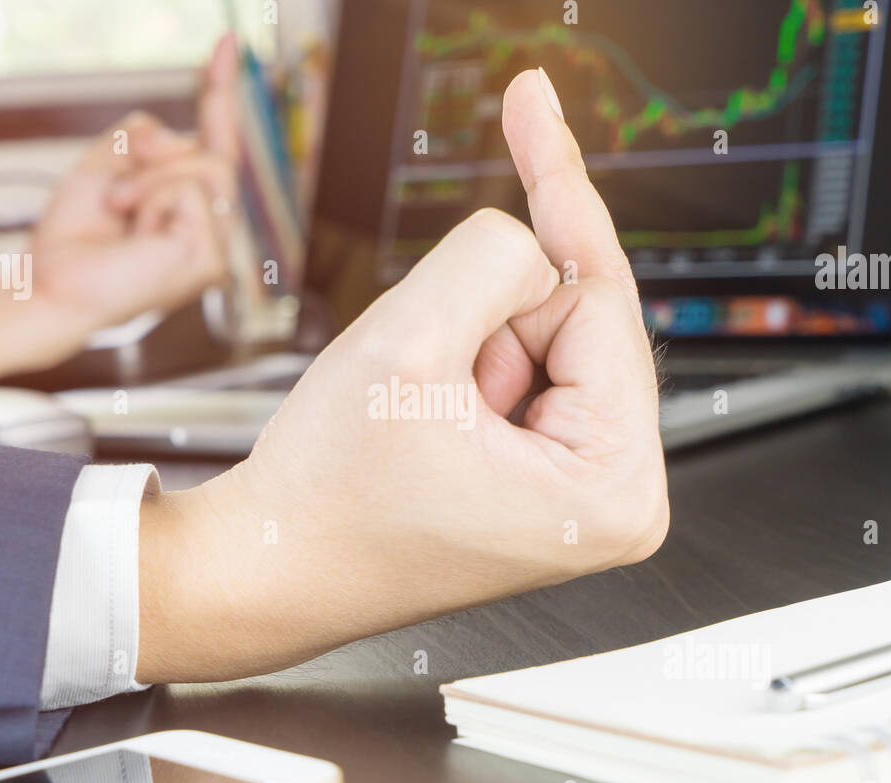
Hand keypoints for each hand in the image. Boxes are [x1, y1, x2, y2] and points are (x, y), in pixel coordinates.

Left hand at [0, 35, 240, 379]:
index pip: (215, 142)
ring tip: (122, 213)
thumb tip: (176, 138)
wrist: (52, 284)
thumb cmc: (75, 241)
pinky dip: (154, 200)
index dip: (221, 91)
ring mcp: (216, 247)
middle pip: (211, 151)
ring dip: (149, 180)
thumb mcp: (103, 166)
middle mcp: (211, 227)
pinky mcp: (210, 260)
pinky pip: (192, 193)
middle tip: (115, 193)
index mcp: (189, 208)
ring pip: (206, 167)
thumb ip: (141, 137)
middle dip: (156, 155)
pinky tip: (138, 234)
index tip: (229, 44)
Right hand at [137, 68, 667, 682]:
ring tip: (409, 415)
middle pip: (576, 323)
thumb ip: (490, 255)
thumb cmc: (327, 500)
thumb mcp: (407, 347)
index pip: (597, 302)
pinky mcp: (548, 482)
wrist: (271, 569)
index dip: (546, 213)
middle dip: (487, 318)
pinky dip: (466, 365)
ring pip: (542, 342)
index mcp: (615, 487)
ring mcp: (584, 494)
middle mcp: (620, 499)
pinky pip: (523, 373)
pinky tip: (419, 417)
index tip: (535, 106)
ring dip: (466, 347)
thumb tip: (530, 239)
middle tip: (416, 374)